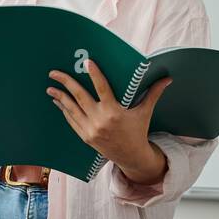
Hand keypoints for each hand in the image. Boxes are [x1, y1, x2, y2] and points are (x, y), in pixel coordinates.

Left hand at [46, 59, 171, 181]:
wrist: (131, 156)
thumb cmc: (138, 131)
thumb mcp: (144, 112)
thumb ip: (153, 94)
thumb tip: (167, 79)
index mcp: (114, 112)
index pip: (102, 88)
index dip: (94, 74)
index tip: (87, 62)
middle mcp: (100, 120)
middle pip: (79, 96)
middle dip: (65, 82)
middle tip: (54, 72)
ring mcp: (90, 129)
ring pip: (71, 109)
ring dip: (59, 97)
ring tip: (50, 87)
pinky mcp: (85, 136)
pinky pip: (71, 120)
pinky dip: (64, 110)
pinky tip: (59, 102)